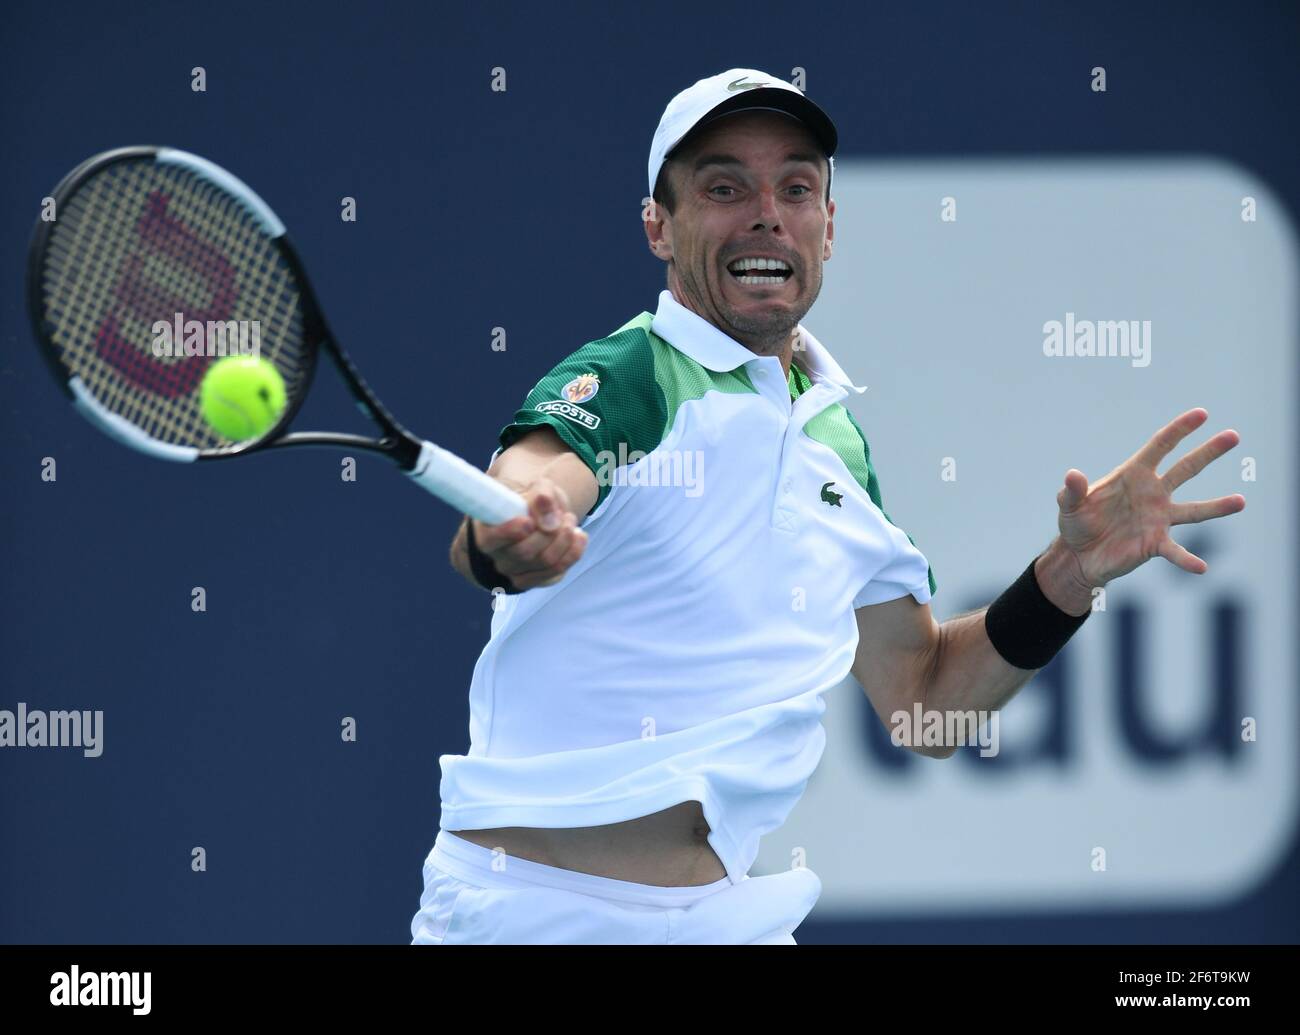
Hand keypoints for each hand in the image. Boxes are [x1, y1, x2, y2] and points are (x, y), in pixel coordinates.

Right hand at [471, 476, 588, 591]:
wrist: (541, 516)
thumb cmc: (532, 502)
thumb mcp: (538, 488)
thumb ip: (542, 496)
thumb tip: (549, 520)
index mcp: (487, 530)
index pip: (490, 539)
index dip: (509, 532)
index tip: (529, 522)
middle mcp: (497, 555)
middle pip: (525, 552)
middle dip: (551, 532)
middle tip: (564, 515)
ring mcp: (514, 571)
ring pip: (545, 562)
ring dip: (565, 540)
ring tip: (570, 521)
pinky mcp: (533, 579)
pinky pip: (556, 572)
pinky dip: (573, 553)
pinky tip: (578, 537)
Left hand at [1048, 408, 1244, 598]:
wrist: (1079, 555)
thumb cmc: (1076, 523)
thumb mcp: (1069, 505)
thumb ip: (1071, 490)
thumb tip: (1073, 476)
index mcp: (1133, 475)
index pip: (1160, 446)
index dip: (1179, 429)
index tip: (1201, 414)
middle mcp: (1153, 493)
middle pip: (1186, 468)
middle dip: (1208, 452)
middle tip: (1233, 435)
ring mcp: (1158, 518)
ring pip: (1194, 510)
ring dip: (1217, 507)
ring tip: (1240, 501)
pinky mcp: (1156, 544)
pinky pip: (1176, 551)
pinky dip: (1187, 559)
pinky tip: (1201, 567)